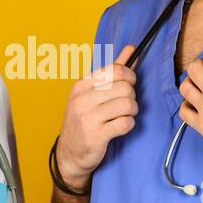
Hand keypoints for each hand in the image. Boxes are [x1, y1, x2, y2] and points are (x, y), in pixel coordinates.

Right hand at [54, 43, 138, 188]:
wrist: (70, 154)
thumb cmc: (84, 120)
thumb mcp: (92, 93)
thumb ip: (113, 70)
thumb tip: (131, 48)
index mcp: (81, 85)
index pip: (116, 70)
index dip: (130, 77)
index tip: (129, 85)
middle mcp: (82, 99)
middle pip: (125, 87)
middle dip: (132, 97)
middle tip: (125, 105)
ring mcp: (88, 117)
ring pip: (128, 104)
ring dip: (132, 111)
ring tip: (125, 115)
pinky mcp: (97, 135)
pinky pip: (126, 123)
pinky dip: (129, 125)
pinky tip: (121, 127)